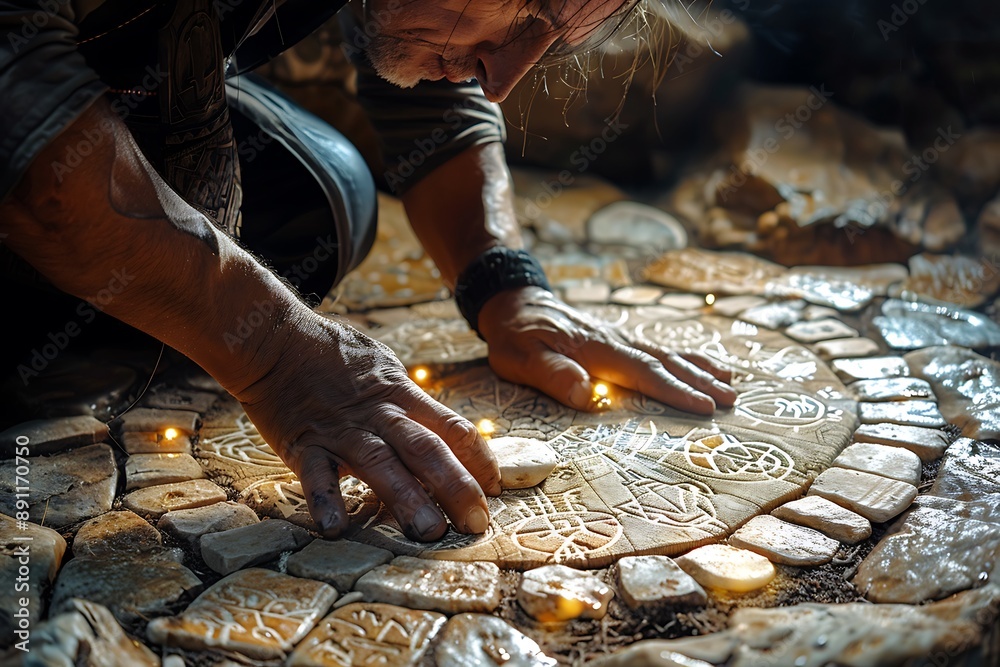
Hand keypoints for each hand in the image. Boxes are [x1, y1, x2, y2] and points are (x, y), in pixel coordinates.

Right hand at [233, 312, 501, 540]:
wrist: (276, 340)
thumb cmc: (335, 357)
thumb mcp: (384, 370)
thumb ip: (411, 403)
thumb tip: (445, 434)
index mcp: (402, 396)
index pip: (452, 428)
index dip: (479, 458)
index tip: (496, 487)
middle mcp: (379, 415)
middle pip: (426, 450)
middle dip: (456, 487)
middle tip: (477, 523)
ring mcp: (342, 431)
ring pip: (381, 465)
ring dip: (407, 499)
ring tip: (430, 531)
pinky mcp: (304, 444)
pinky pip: (316, 476)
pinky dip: (326, 501)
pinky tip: (336, 528)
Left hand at [478, 287, 736, 412]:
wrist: (514, 302)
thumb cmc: (515, 335)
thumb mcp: (520, 357)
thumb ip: (551, 374)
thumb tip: (584, 393)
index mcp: (597, 349)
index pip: (642, 373)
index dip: (674, 391)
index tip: (704, 407)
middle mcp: (616, 341)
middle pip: (665, 362)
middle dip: (699, 382)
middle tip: (732, 401)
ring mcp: (620, 338)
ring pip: (667, 353)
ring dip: (699, 369)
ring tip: (730, 384)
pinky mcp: (618, 339)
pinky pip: (658, 348)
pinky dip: (684, 357)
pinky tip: (701, 365)